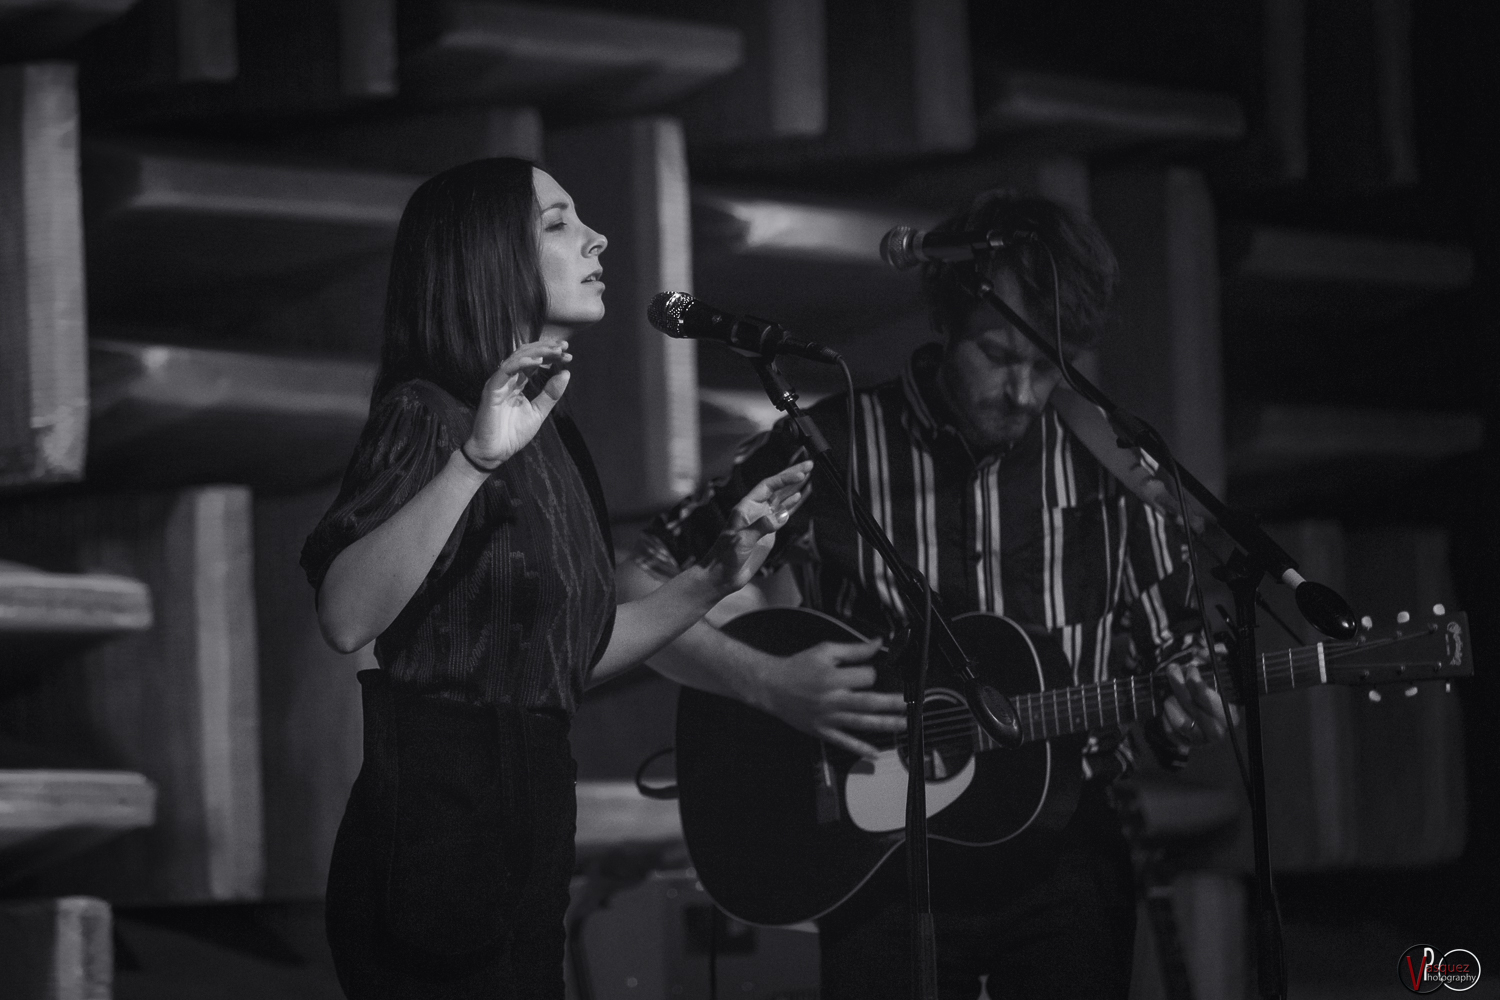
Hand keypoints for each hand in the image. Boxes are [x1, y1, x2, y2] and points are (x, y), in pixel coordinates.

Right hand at [464, 340, 572, 468]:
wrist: (495, 452)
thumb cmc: (513, 433)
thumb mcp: (538, 412)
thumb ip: (550, 394)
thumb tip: (566, 373)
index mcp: (517, 382)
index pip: (534, 361)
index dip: (550, 355)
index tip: (568, 354)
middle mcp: (507, 378)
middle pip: (526, 354)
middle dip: (546, 348)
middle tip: (564, 346)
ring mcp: (498, 382)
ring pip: (516, 358)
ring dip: (537, 352)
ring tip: (555, 351)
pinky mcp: (491, 389)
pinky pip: (505, 370)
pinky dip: (521, 364)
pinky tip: (537, 362)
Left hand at [699, 462, 812, 594]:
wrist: (722, 575)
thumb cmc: (725, 557)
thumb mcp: (742, 540)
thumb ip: (762, 526)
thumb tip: (782, 514)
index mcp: (746, 508)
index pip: (768, 486)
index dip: (784, 478)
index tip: (801, 473)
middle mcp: (755, 510)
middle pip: (776, 488)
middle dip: (792, 475)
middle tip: (809, 464)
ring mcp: (762, 521)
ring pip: (780, 498)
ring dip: (793, 486)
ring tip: (807, 474)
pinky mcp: (767, 532)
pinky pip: (781, 513)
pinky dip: (791, 504)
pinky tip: (798, 496)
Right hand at [754, 638, 904, 758]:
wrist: (772, 686)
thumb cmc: (797, 667)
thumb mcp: (825, 651)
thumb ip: (853, 650)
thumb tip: (876, 643)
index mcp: (833, 678)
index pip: (865, 677)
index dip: (871, 673)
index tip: (869, 673)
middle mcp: (832, 699)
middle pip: (869, 703)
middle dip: (892, 704)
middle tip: (910, 705)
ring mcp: (828, 717)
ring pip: (861, 723)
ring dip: (884, 725)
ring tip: (903, 725)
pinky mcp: (821, 730)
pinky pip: (843, 741)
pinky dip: (859, 748)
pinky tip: (874, 753)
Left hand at [1160, 653, 1231, 745]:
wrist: (1215, 716)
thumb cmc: (1219, 691)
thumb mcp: (1224, 672)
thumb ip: (1218, 657)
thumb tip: (1201, 651)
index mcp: (1231, 715)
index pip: (1210, 701)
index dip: (1198, 685)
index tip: (1191, 669)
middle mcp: (1218, 731)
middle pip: (1192, 708)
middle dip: (1179, 686)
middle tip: (1172, 669)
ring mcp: (1202, 741)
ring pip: (1180, 721)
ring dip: (1172, 703)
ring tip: (1170, 693)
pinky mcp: (1187, 745)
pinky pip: (1171, 731)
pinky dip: (1166, 718)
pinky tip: (1170, 707)